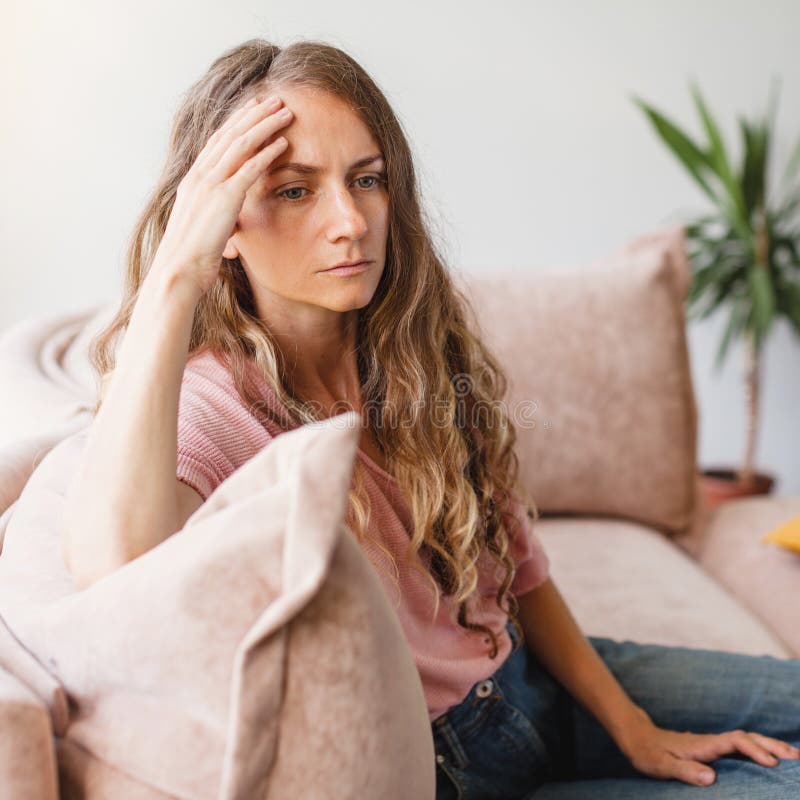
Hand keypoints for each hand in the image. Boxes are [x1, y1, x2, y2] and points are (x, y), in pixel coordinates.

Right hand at [152, 93, 293, 295]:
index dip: (235, 124)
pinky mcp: (224, 198)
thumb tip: (227, 227)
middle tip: (273, 99)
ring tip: (285, 111)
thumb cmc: (189, 262)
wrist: (178, 273)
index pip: (216, 143)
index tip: (252, 109)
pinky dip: (267, 152)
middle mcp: (198, 177)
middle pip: (229, 135)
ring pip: (241, 144)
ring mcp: (210, 185)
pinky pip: (249, 168)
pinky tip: (283, 143)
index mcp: (192, 183)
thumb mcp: (201, 233)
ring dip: (264, 125)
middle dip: (253, 114)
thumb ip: (214, 221)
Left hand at [617, 707, 799, 786]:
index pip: (734, 742)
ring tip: (793, 756)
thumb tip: (712, 777)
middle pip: (746, 738)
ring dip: (769, 745)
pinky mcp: (711, 748)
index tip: (772, 763)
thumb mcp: (662, 765)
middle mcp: (711, 741)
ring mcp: (712, 743)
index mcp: (702, 745)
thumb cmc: (648, 753)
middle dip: (772, 745)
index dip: (754, 750)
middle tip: (797, 757)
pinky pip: (740, 746)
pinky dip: (758, 749)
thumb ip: (685, 770)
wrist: (637, 737)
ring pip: (745, 740)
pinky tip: (769, 757)